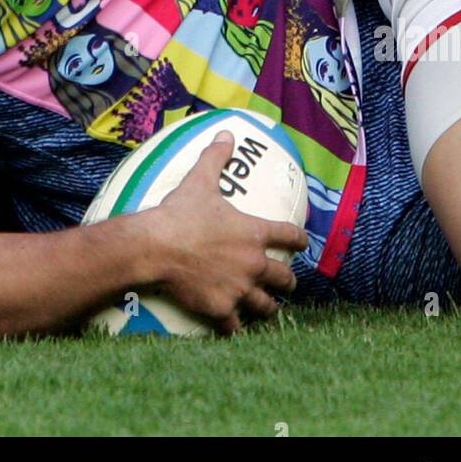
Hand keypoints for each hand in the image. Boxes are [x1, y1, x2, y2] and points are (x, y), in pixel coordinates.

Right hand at [145, 131, 305, 334]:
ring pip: (266, 307)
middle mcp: (254, 263)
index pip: (289, 235)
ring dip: (268, 308)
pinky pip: (236, 326)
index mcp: (254, 232)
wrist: (157, 247)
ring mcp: (239, 289)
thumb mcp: (200, 180)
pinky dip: (237, 327)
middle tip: (286, 283)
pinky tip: (235, 328)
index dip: (299, 239)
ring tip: (268, 309)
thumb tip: (227, 132)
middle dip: (287, 282)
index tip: (303, 243)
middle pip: (284, 278)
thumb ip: (216, 157)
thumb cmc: (180, 213)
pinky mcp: (221, 308)